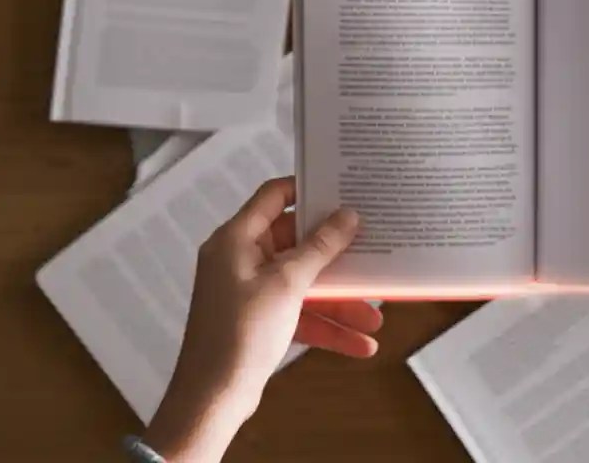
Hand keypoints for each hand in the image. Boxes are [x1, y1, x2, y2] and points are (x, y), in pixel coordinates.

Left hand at [143, 177, 381, 462]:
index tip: (342, 191)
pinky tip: (360, 344)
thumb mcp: (287, 284)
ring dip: (340, 301)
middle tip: (372, 250)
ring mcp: (250, 291)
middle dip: (337, 258)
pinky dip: (327, 326)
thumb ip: (320, 247)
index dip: (307, 189)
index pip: (273, 196)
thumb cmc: (239, 334)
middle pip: (297, 244)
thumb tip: (347, 216)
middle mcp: (240, 259)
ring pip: (304, 284)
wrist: (212, 399)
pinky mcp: (260, 320)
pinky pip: (300, 313)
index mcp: (236, 239)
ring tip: (375, 317)